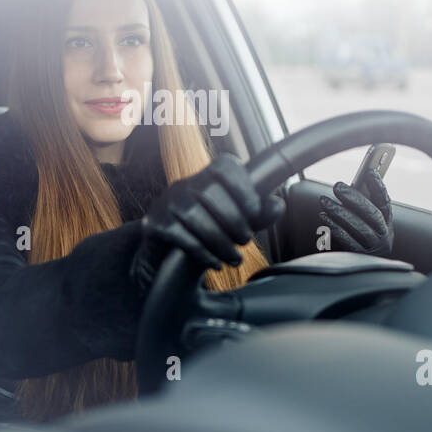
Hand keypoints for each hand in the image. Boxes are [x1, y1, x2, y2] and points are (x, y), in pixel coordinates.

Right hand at [131, 153, 284, 283]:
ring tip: (234, 258)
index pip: (225, 168)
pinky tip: (215, 263)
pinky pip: (181, 236)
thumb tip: (277, 205)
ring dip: (220, 242)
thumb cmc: (209, 228)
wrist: (169, 250)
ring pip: (195, 217)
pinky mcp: (155, 224)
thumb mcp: (237, 219)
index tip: (255, 212)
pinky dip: (203, 253)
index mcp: (207, 174)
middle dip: (233, 220)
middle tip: (245, 240)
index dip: (243, 189)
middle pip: (209, 193)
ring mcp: (166, 202)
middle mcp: (184, 183)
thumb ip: (258, 212)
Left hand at [319, 168, 393, 256]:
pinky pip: (349, 242)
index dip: (379, 187)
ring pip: (360, 227)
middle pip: (373, 214)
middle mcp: (385, 235)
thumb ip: (360, 206)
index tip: (369, 171)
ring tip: (324, 201)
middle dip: (354, 198)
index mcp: (387, 222)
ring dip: (340, 212)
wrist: (364, 271)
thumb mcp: (365, 222)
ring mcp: (374, 248)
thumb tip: (347, 188)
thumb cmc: (360, 239)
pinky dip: (336, 229)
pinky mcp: (361, 258)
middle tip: (337, 186)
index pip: (385, 202)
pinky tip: (325, 218)